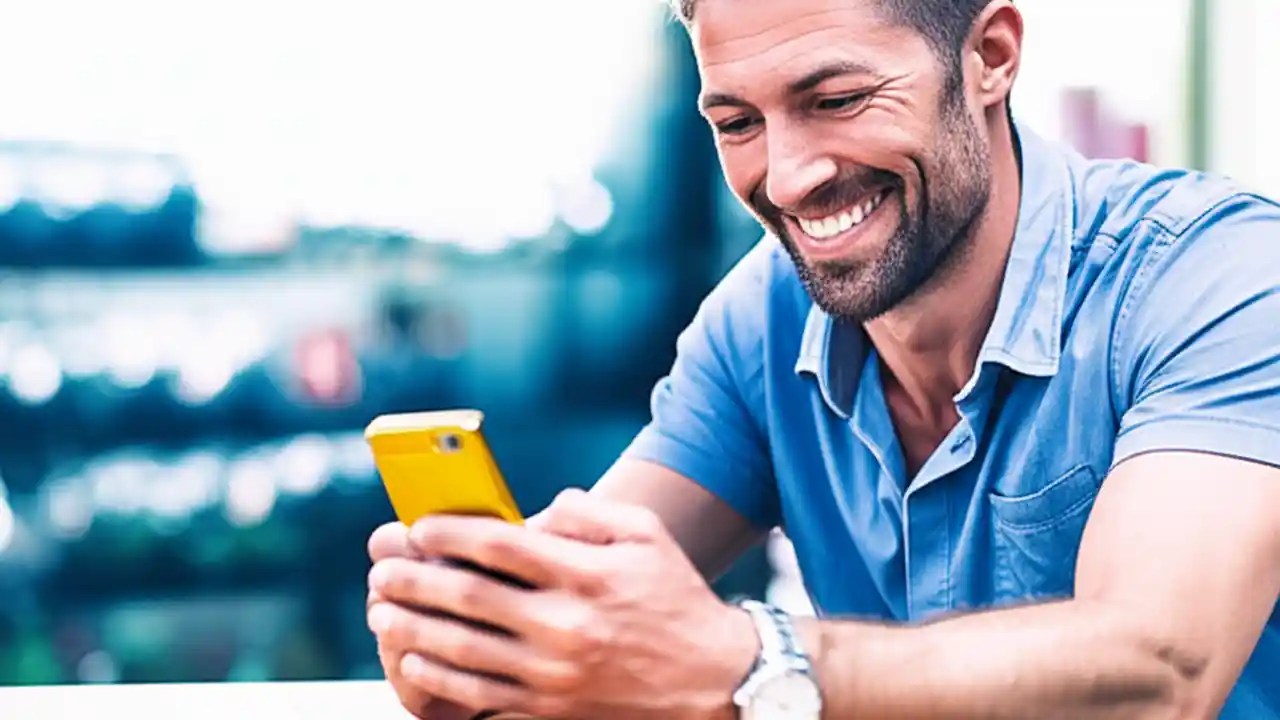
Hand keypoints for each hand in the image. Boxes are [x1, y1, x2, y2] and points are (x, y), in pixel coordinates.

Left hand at [366, 489, 757, 718]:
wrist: (711, 679)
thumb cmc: (674, 596)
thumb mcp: (646, 536)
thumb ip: (588, 512)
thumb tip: (534, 513)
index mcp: (587, 575)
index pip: (501, 546)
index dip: (450, 532)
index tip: (418, 526)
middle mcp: (566, 625)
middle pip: (470, 597)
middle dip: (415, 578)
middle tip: (382, 568)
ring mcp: (555, 674)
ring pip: (463, 649)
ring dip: (413, 626)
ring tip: (382, 610)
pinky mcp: (551, 709)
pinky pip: (478, 693)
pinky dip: (438, 675)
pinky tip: (414, 655)